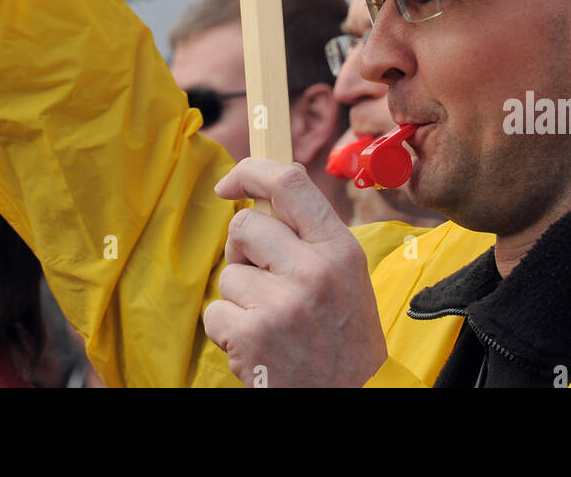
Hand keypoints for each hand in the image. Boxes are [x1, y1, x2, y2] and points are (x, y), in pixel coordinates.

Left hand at [203, 159, 386, 387]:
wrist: (354, 398)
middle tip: (263, 279)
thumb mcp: (346, 274)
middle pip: (244, 225)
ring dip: (240, 298)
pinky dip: (228, 331)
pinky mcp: (253, 336)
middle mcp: (313, 271)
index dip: (250, 172)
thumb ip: (312, 232)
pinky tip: (258, 347)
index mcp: (339, 249)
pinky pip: (215, 312)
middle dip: (241, 250)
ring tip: (273, 323)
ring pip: (228, 273)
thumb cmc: (343, 335)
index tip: (229, 184)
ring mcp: (282, 304)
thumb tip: (271, 184)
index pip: (289, 182)